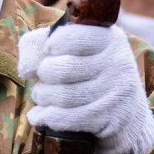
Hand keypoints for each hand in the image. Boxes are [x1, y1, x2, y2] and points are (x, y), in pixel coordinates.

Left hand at [19, 23, 153, 153]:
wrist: (127, 117)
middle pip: (62, 68)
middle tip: (43, 80)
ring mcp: (117, 90)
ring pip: (63, 95)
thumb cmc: (93, 77)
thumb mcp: (77, 51)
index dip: (51, 46)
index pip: (70, 36)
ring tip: (42, 97)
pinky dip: (47, 118)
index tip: (49, 53)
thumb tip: (25, 68)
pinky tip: (39, 116)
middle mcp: (118, 61)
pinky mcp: (111, 117)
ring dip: (43, 98)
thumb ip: (42, 43)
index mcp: (110, 38)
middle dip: (43, 77)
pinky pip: (68, 118)